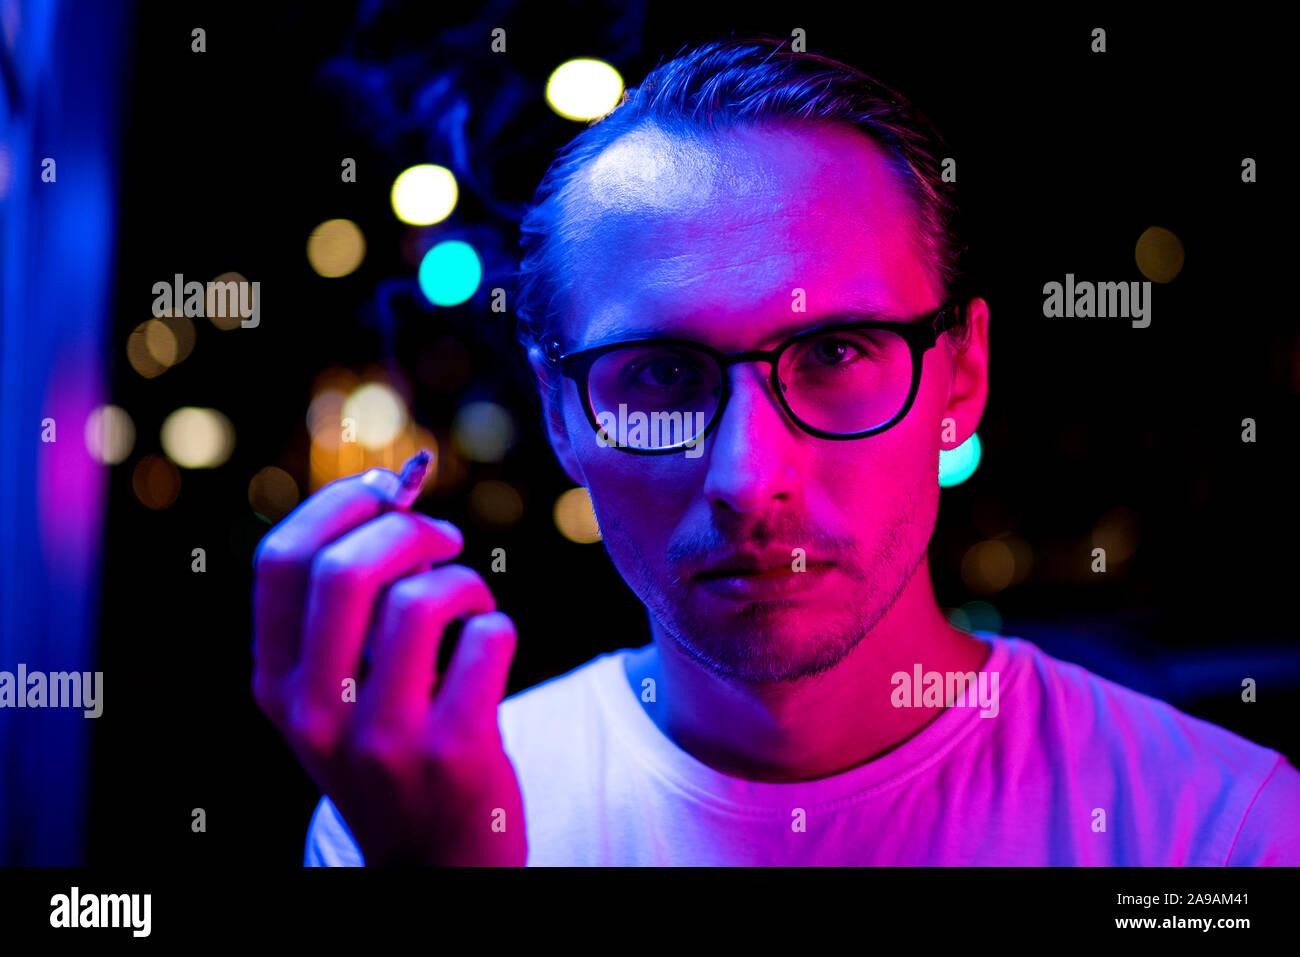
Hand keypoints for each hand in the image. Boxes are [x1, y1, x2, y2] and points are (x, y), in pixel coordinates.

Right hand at [251, 468, 525, 865]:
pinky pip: (486, 636)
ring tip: (470, 602)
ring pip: (422, 599)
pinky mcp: (454, 753)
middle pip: (345, 569)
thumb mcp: (337, 692)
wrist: (435, 863)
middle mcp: (315, 714)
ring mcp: (382, 739)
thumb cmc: (391, 748)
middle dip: (407, 529)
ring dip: (462, 580)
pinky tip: (490, 648)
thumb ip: (348, 609)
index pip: (279, 560)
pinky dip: (497, 624)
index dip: (337, 503)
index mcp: (276, 684)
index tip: (386, 490)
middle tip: (443, 539)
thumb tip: (395, 494)